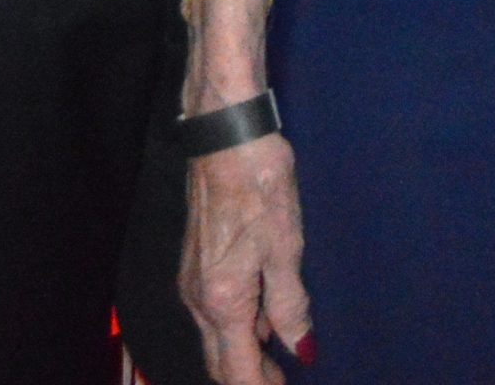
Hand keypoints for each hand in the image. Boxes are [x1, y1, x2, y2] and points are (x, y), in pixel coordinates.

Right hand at [182, 134, 312, 384]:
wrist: (226, 134)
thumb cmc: (259, 184)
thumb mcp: (286, 246)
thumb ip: (290, 304)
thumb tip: (300, 347)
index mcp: (222, 302)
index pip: (236, 370)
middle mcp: (199, 299)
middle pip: (220, 361)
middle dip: (250, 378)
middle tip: (283, 381)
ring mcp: (194, 280)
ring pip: (217, 336)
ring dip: (244, 353)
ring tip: (278, 357)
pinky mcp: (197, 262)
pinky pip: (215, 311)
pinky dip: (238, 325)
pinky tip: (264, 314)